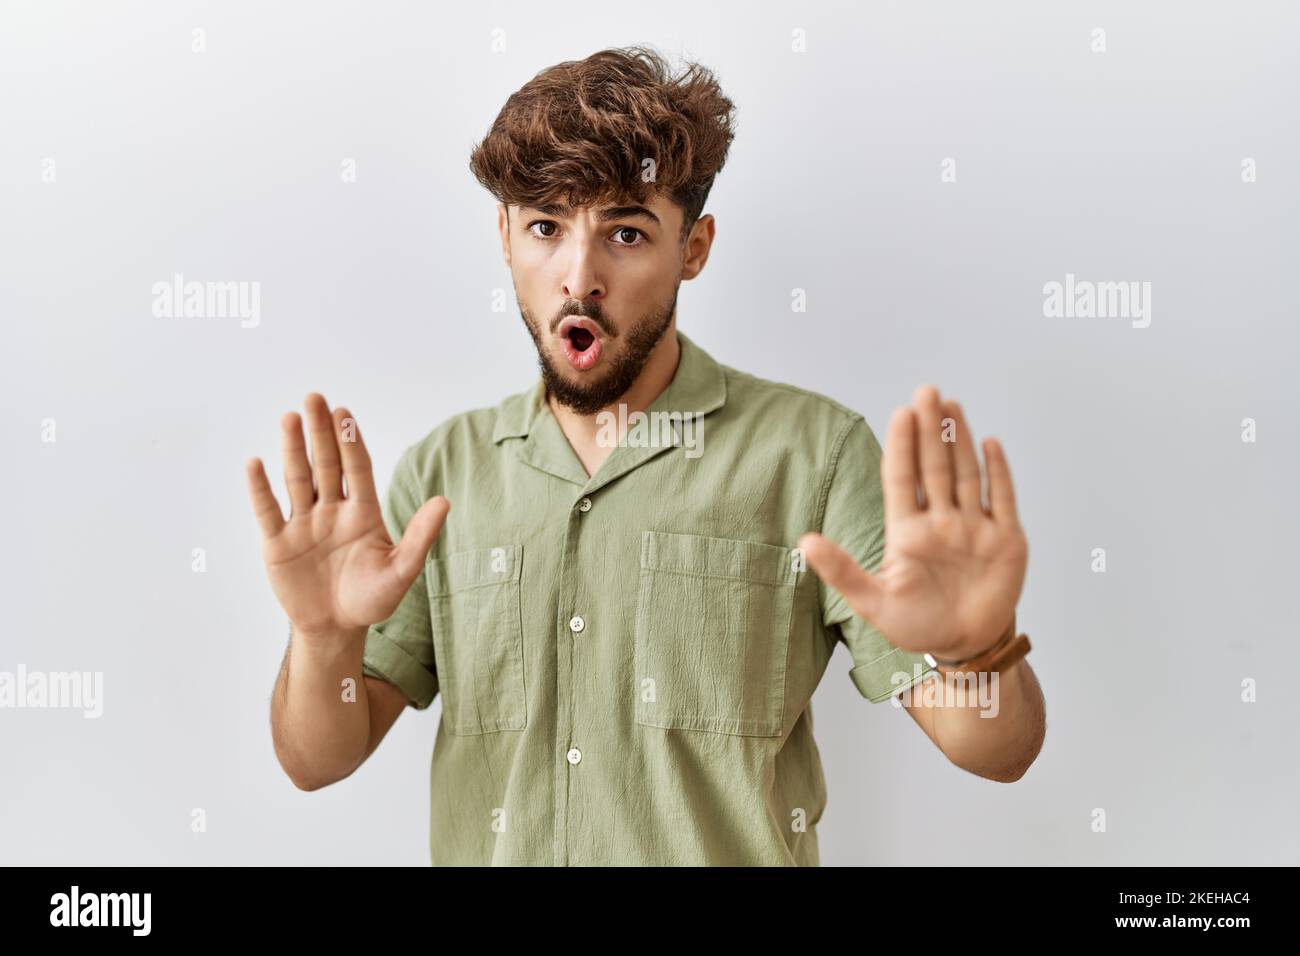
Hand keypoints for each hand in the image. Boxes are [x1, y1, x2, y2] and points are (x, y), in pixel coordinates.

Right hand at [245, 393, 449, 637]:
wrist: (335, 629)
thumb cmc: (371, 599)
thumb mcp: (401, 571)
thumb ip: (420, 537)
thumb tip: (444, 501)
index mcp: (362, 513)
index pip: (356, 468)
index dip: (349, 441)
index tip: (343, 413)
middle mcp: (332, 510)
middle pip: (324, 465)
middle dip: (320, 433)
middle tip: (315, 398)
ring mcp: (303, 524)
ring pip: (297, 479)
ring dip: (292, 449)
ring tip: (290, 417)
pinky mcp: (277, 543)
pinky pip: (268, 510)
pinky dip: (260, 489)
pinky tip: (255, 463)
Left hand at [799, 386, 1027, 658]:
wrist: (964, 646)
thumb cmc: (917, 625)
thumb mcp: (873, 602)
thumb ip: (841, 571)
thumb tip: (803, 542)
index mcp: (908, 531)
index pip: (902, 478)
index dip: (902, 446)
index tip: (900, 414)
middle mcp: (941, 521)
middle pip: (935, 467)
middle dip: (931, 430)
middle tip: (926, 392)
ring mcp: (974, 527)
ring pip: (966, 474)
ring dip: (961, 440)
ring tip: (952, 406)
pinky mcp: (1005, 539)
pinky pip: (1002, 498)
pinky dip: (998, 472)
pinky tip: (990, 443)